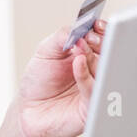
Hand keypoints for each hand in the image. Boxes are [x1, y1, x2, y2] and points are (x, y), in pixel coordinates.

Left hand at [15, 18, 106, 136]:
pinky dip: (86, 74)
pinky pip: (95, 90)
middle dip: (100, 42)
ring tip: (78, 49)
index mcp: (88, 55)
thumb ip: (62, 36)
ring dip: (91, 57)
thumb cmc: (38, 83)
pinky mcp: (92, 107)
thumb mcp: (46, 51)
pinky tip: (77, 63)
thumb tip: (79, 28)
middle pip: (109, 53)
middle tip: (88, 38)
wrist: (27, 111)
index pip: (104, 39)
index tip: (96, 24)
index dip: (103, 31)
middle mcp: (95, 71)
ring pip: (104, 70)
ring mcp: (96, 88)